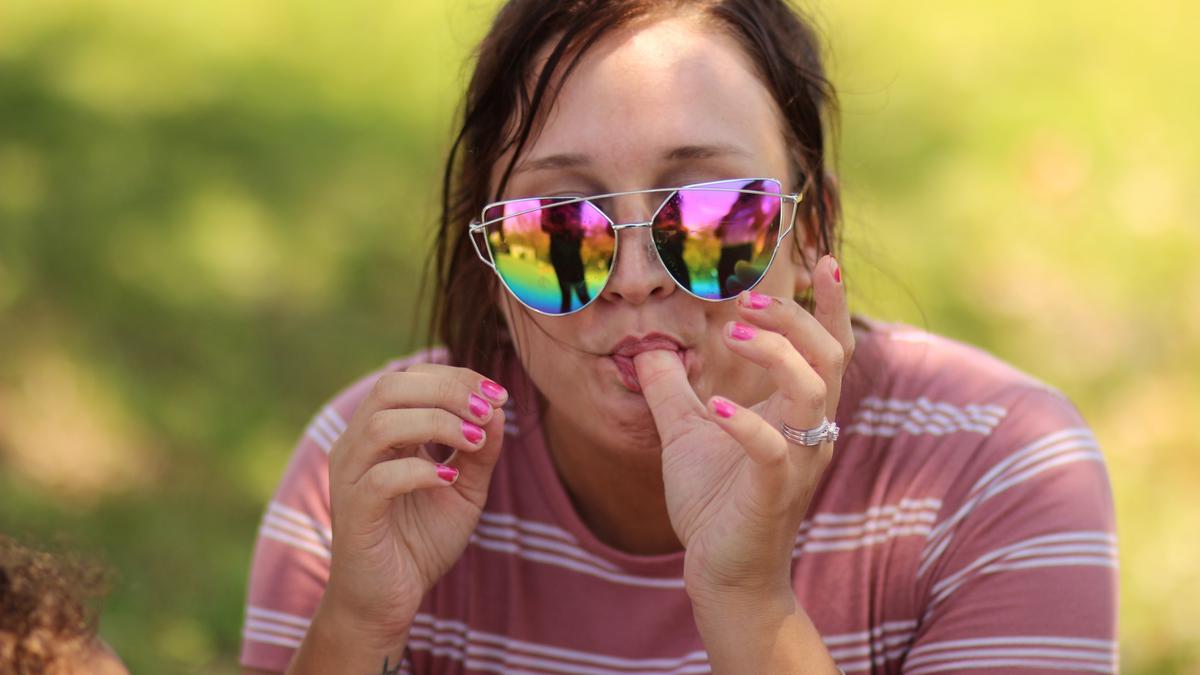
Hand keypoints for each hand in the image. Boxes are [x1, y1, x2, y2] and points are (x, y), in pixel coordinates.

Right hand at [320, 365, 507, 644]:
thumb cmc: (422, 541)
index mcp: (379, 432)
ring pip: (381, 424)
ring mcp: (349, 477)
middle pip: (390, 387)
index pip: (410, 378)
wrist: (388, 601)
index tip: (500, 394)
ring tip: (474, 442)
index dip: (456, 377)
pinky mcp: (353, 512)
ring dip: (436, 423)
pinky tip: (450, 479)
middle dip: (446, 390)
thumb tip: (498, 407)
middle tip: (487, 410)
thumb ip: (481, 450)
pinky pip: (380, 478)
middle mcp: (356, 446)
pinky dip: (421, 472)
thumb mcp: (465, 489)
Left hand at [633, 255, 854, 602]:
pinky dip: (743, 424)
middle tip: (750, 298)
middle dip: (796, 318)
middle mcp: (809, 430)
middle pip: (827, 356)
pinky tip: (712, 406)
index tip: (824, 258)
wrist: (723, 572)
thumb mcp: (685, 432)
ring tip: (735, 334)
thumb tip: (648, 349)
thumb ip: (671, 389)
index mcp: (795, 411)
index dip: (831, 304)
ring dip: (776, 356)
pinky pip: (772, 450)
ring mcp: (798, 461)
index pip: (827, 348)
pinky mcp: (774, 492)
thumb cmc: (715, 503)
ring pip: (812, 393)